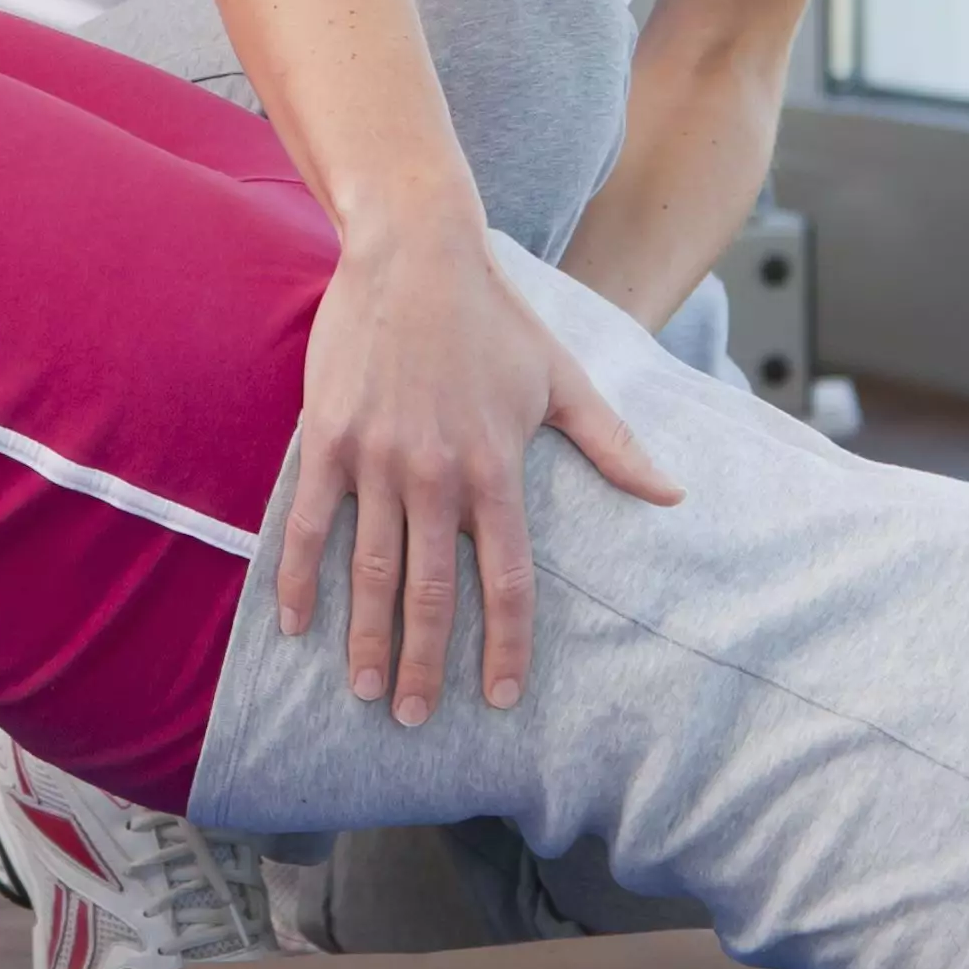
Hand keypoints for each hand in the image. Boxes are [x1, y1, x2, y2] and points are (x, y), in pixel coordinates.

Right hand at [288, 210, 680, 719]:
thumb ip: (614, 445)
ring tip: (363, 689)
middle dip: (423, 664)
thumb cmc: (495, 315)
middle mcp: (438, 474)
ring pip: (370, 570)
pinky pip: (312, 523)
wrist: (416, 249)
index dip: (503, 647)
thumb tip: (673, 494)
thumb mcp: (564, 380)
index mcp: (497, 469)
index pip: (506, 582)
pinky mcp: (328, 437)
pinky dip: (301, 578)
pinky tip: (295, 625)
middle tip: (414, 718)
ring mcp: (378, 458)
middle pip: (430, 593)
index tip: (499, 699)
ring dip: (365, 638)